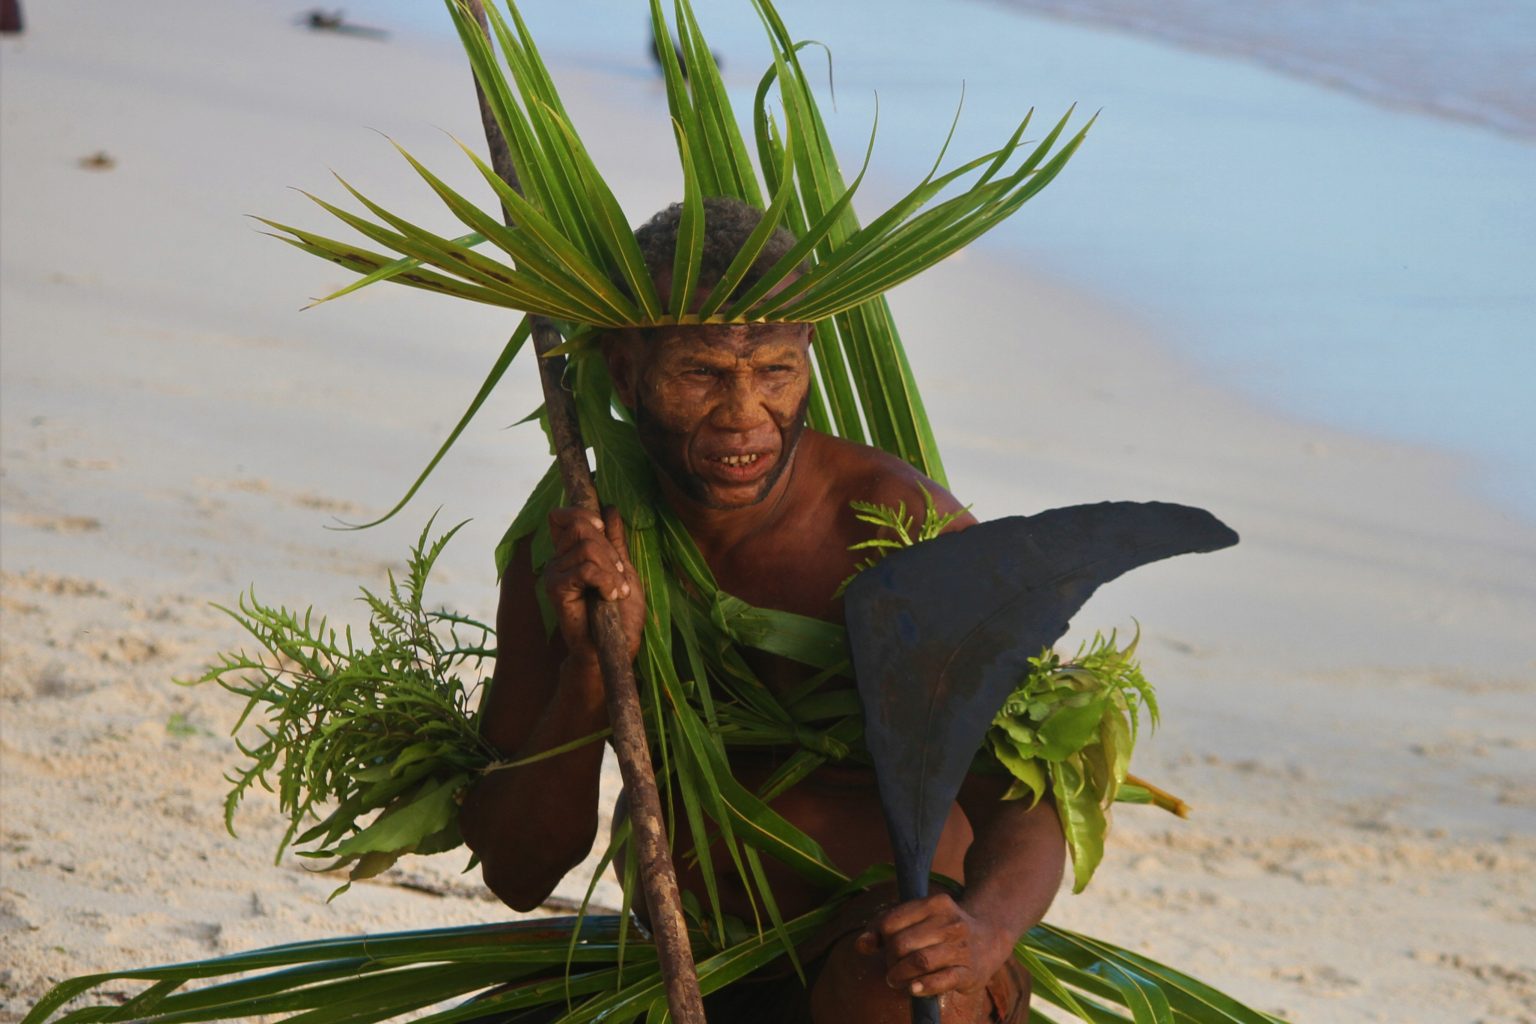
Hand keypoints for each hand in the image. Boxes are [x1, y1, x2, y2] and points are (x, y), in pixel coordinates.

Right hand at [544, 506, 644, 666]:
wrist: (614, 648)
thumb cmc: (620, 616)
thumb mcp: (624, 570)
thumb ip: (615, 541)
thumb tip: (610, 509)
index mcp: (571, 554)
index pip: (561, 516)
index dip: (581, 513)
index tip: (602, 526)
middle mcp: (558, 560)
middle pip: (580, 526)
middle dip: (609, 548)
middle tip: (620, 574)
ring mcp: (554, 574)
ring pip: (587, 548)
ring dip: (612, 570)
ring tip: (616, 591)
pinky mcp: (556, 589)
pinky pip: (585, 569)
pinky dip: (606, 581)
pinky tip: (610, 597)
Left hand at [856, 893, 1010, 998]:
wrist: (991, 935)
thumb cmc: (944, 928)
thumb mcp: (920, 918)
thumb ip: (888, 926)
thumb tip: (861, 944)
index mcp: (935, 903)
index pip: (892, 921)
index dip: (878, 937)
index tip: (880, 947)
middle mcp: (950, 923)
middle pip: (902, 943)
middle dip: (889, 960)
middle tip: (890, 970)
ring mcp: (961, 947)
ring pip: (919, 961)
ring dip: (900, 975)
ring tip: (896, 980)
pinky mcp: (969, 972)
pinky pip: (941, 980)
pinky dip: (922, 986)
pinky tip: (912, 989)